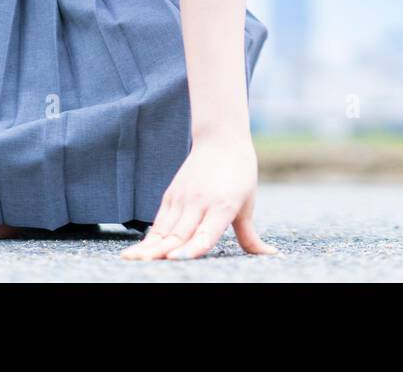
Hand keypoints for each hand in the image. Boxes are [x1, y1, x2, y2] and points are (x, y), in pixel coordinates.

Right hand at [120, 134, 278, 260]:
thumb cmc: (239, 172)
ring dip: (148, 246)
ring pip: (163, 229)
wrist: (221, 138)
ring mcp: (182, 198)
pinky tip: (138, 252)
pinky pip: (159, 222)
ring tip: (133, 259)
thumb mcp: (248, 203)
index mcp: (223, 205)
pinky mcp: (170, 195)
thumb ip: (250, 236)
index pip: (205, 232)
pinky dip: (149, 238)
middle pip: (179, 234)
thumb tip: (270, 254)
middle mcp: (200, 202)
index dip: (192, 247)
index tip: (178, 258)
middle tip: (147, 264)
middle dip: (162, 252)